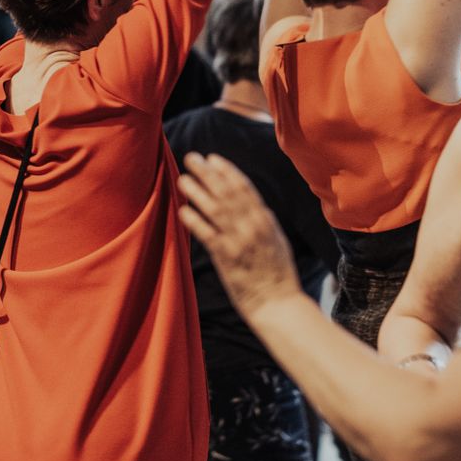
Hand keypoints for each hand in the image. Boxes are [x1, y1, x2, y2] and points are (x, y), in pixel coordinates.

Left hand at [178, 152, 301, 316]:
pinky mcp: (227, 257)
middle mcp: (252, 225)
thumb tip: (251, 201)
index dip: (226, 170)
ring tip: (182, 178)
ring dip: (197, 192)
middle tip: (191, 158)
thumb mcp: (275, 238)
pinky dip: (195, 220)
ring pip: (215, 210)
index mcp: (264, 219)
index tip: (212, 157)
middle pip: (226, 192)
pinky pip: (208, 234)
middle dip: (207, 173)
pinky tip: (183, 209)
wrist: (278, 302)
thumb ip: (262, 219)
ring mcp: (239, 241)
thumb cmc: (277, 271)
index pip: (244, 187)